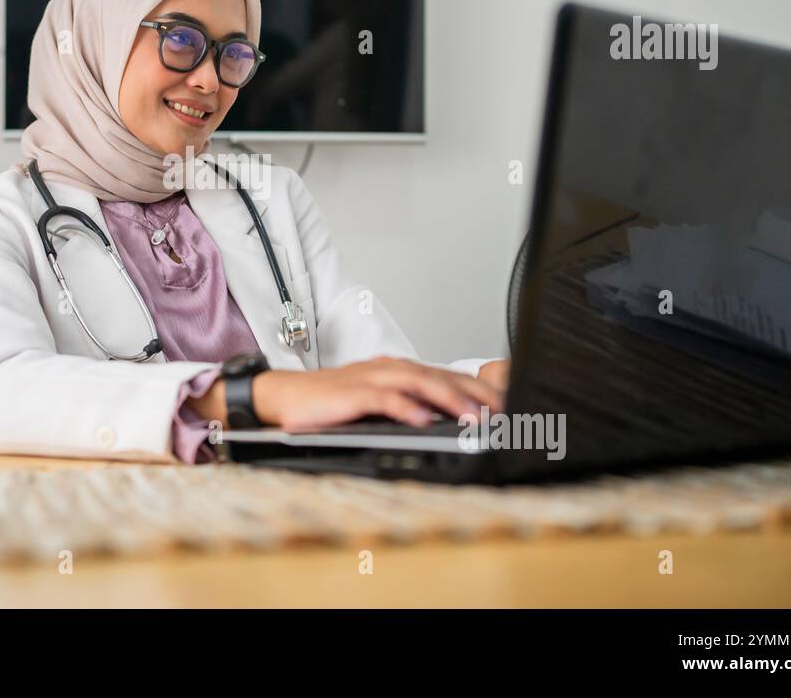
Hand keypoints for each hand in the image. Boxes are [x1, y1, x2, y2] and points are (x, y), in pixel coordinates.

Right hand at [251, 356, 506, 432]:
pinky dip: (407, 407)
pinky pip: (384, 398)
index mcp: (397, 370)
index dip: (479, 391)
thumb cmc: (328, 403)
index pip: (447, 377)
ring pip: (419, 383)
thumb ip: (406, 406)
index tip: (507, 408)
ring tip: (475, 418)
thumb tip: (443, 422)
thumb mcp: (374, 402)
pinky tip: (425, 419)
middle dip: (476, 394)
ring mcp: (370, 379)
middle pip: (441, 376)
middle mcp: (389, 369)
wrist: (283, 396)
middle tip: (505, 413)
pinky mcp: (351, 393)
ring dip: (450, 399)